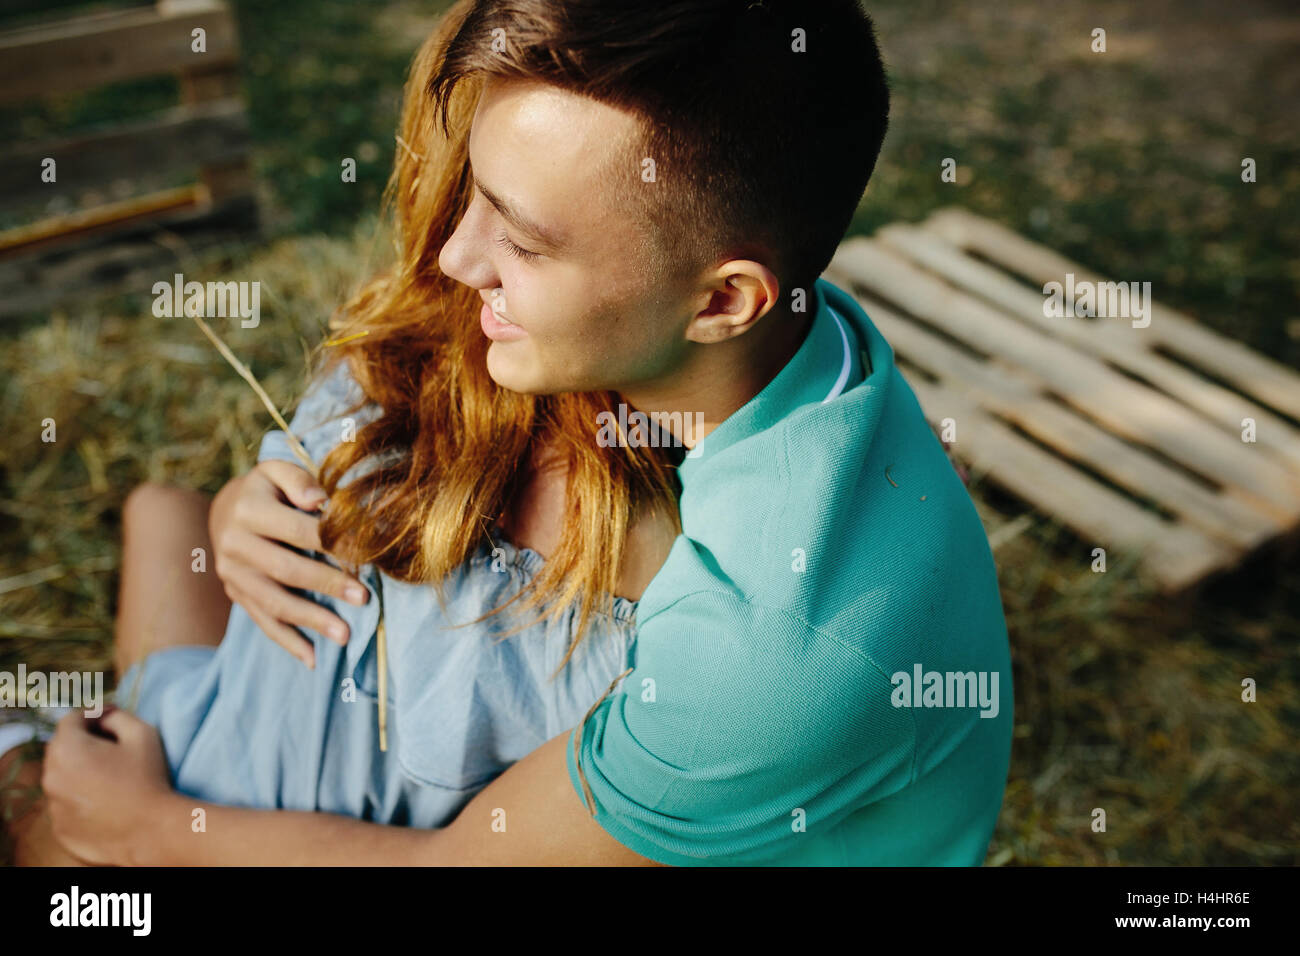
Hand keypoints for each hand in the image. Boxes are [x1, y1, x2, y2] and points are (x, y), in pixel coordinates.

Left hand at [42, 707, 177, 865]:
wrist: (151, 830)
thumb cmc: (148, 778)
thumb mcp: (142, 734)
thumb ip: (117, 716)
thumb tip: (103, 717)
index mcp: (68, 749)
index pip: (70, 720)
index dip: (91, 715)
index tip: (110, 718)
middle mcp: (51, 776)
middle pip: (61, 748)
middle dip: (82, 742)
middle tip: (112, 748)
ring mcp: (53, 805)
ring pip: (62, 777)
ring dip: (80, 771)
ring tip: (110, 777)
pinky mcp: (59, 829)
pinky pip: (66, 804)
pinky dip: (80, 798)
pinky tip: (105, 801)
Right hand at [209, 460, 368, 667]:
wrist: (225, 510)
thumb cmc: (267, 489)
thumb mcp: (277, 470)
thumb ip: (299, 480)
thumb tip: (320, 500)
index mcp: (247, 509)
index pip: (295, 529)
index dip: (331, 542)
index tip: (364, 554)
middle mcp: (234, 544)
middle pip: (286, 569)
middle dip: (327, 584)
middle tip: (364, 598)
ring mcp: (232, 574)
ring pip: (273, 602)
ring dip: (310, 621)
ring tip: (345, 635)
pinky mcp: (236, 595)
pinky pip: (262, 622)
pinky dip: (287, 642)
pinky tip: (312, 659)